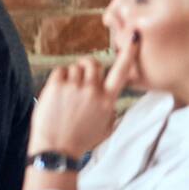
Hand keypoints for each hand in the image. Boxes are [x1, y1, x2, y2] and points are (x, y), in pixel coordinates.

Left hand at [27, 35, 138, 160]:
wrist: (56, 149)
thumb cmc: (80, 141)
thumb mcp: (106, 128)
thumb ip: (111, 110)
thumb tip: (110, 100)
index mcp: (108, 100)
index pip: (122, 72)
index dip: (129, 54)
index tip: (134, 39)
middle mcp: (93, 91)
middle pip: (93, 64)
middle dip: (88, 68)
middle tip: (81, 79)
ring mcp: (74, 87)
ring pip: (76, 67)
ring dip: (72, 75)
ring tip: (67, 93)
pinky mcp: (55, 87)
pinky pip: (60, 70)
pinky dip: (59, 77)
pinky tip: (57, 92)